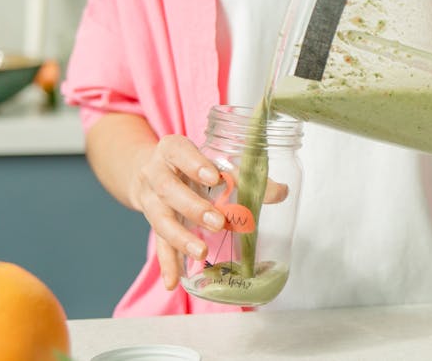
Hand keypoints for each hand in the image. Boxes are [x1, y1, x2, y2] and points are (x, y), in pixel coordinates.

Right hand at [130, 135, 287, 289]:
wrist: (152, 172)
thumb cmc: (190, 164)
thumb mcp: (212, 159)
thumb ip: (244, 173)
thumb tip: (280, 192)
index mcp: (172, 150)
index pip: (179, 152)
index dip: (194, 164)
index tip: (214, 176)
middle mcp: (155, 173)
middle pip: (168, 190)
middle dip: (193, 207)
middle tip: (217, 222)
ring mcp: (150, 200)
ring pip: (160, 220)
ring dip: (181, 238)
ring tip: (200, 253)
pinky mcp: (152, 223)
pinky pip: (159, 246)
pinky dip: (167, 264)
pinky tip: (173, 282)